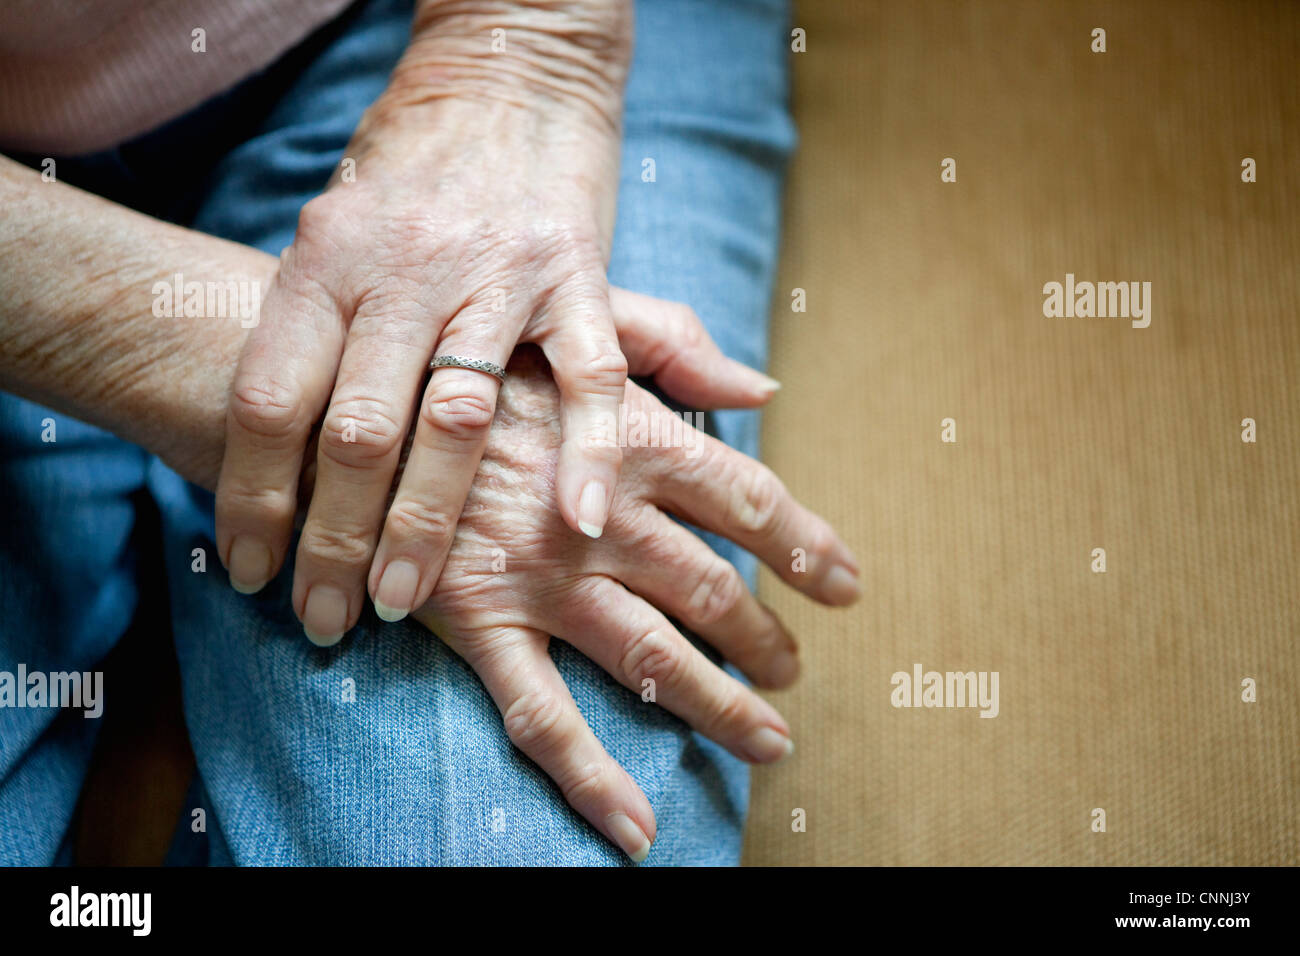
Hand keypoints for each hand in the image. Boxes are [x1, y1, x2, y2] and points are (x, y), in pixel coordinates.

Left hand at [215, 0, 643, 644]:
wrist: (510, 68)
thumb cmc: (413, 168)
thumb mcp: (341, 228)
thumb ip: (306, 329)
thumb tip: (253, 427)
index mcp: (329, 254)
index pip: (269, 393)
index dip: (247, 492)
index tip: (244, 569)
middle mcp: (405, 267)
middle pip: (354, 428)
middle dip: (328, 539)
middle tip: (320, 618)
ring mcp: (494, 273)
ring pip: (453, 419)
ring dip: (422, 525)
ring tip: (398, 604)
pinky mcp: (575, 274)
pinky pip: (587, 378)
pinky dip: (587, 452)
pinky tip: (578, 524)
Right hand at [412, 348, 859, 861]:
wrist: (346, 388)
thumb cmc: (469, 351)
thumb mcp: (574, 321)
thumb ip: (673, 348)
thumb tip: (762, 388)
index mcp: (631, 438)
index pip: (748, 501)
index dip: (808, 547)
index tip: (848, 583)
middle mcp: (601, 516)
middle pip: (714, 591)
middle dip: (769, 640)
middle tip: (794, 672)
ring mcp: (542, 577)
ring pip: (656, 660)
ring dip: (723, 705)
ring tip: (768, 738)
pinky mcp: (476, 622)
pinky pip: (544, 716)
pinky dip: (593, 777)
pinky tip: (638, 827)